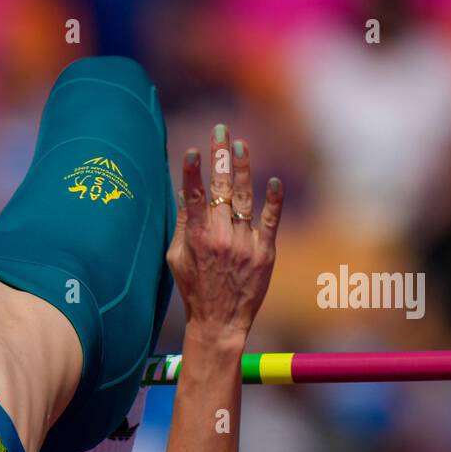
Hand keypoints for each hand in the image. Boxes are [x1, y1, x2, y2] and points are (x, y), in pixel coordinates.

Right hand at [165, 124, 282, 341]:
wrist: (220, 321)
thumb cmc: (194, 288)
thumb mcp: (176, 258)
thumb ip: (183, 225)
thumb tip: (184, 193)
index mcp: (196, 238)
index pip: (193, 198)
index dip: (193, 172)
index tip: (194, 150)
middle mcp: (220, 237)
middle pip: (219, 188)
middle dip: (220, 156)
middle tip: (222, 130)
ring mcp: (244, 243)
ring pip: (244, 197)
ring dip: (242, 168)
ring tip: (241, 144)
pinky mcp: (264, 252)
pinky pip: (270, 220)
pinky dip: (273, 200)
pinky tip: (273, 181)